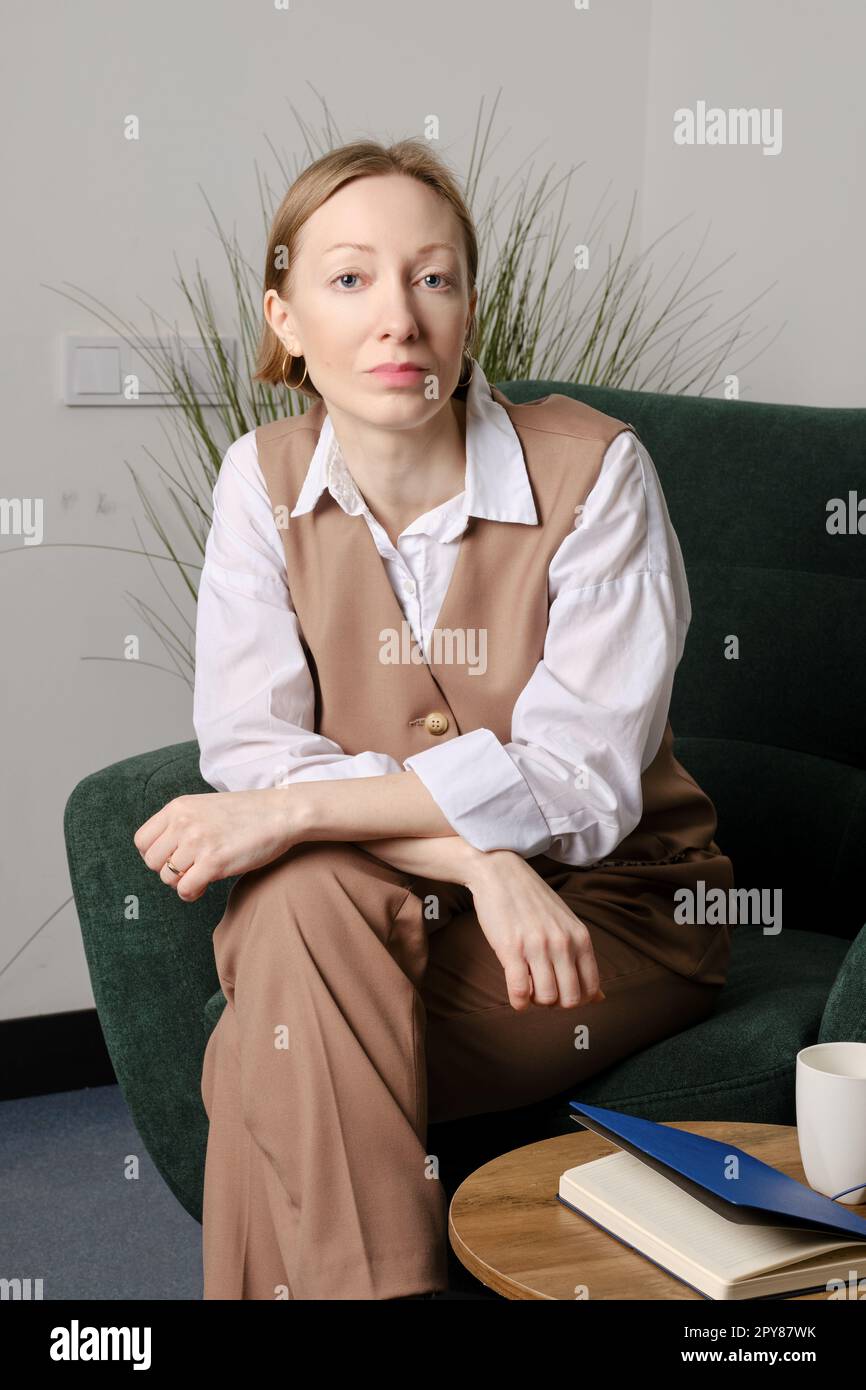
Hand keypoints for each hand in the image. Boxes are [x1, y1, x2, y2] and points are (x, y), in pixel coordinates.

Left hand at [133, 787, 305, 902]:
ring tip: (200, 876)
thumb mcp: (205, 807)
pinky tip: (203, 887)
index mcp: (178, 807)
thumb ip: (182, 823)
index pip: (141, 841)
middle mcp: (183, 823)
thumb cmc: (248, 814)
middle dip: (167, 871)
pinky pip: (184, 889)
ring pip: (168, 878)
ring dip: (182, 882)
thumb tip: (163, 853)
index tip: (172, 858)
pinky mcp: (214, 862)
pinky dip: (191, 894)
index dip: (154, 855)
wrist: (282, 813)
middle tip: (188, 870)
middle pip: (152, 862)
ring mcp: (198, 842)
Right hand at [464, 850, 606, 1011]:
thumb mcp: (567, 925)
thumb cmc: (533, 900)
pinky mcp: (511, 949)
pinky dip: (518, 1002)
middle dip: (556, 1004)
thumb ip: (582, 958)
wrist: (500, 872)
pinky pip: (520, 991)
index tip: (560, 990)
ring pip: (546, 998)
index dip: (575, 999)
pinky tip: (515, 994)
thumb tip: (600, 998)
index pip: (590, 989)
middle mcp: (562, 943)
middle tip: (543, 990)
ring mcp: (537, 946)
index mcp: (580, 937)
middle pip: (570, 999)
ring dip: (536, 1002)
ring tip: (528, 987)